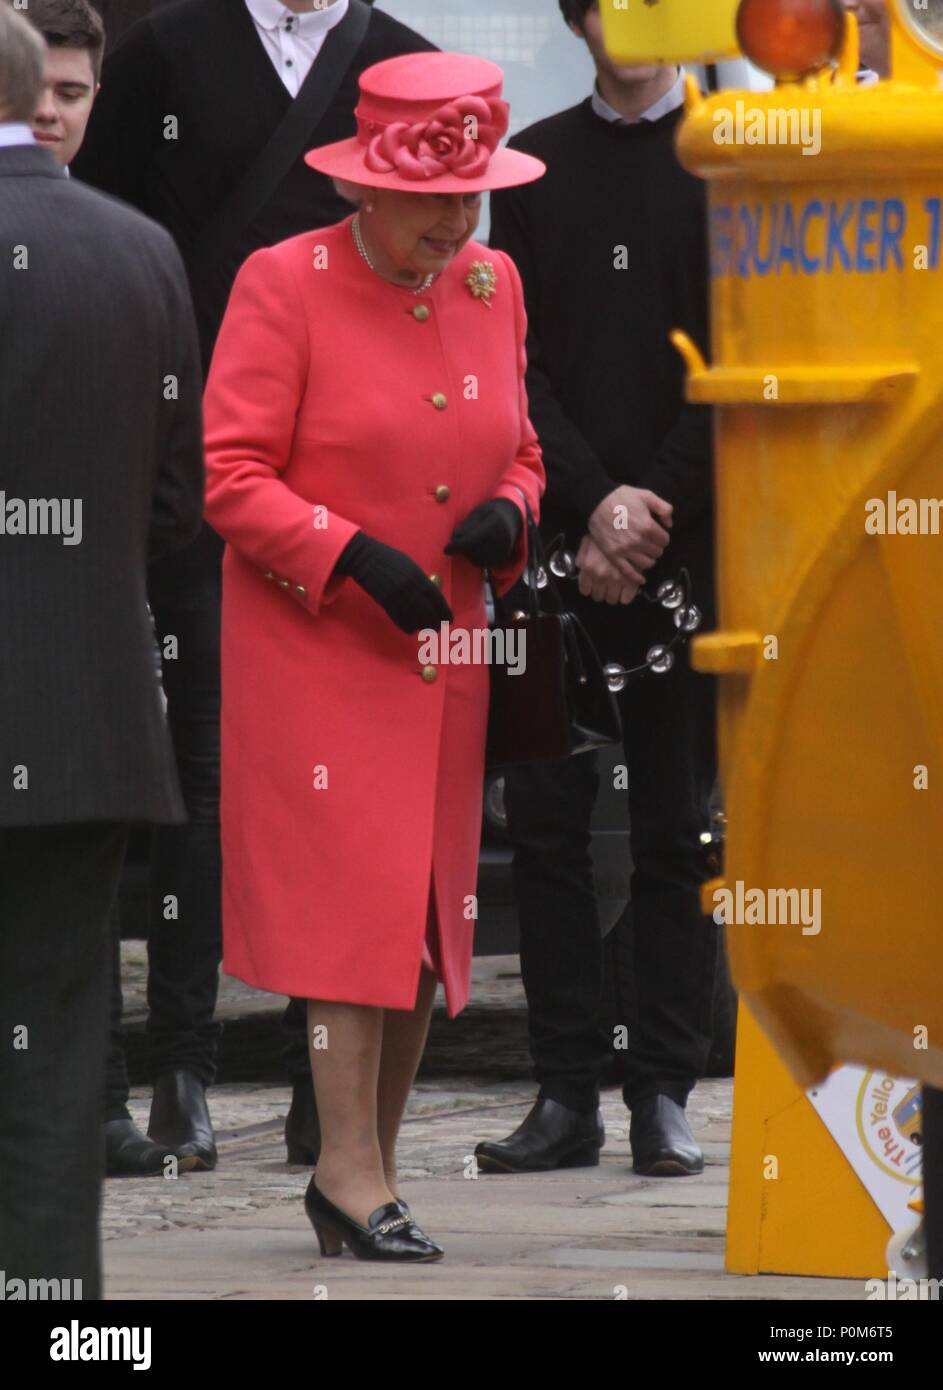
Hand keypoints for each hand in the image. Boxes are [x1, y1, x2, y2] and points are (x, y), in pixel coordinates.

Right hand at [334, 532, 453, 633]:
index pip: (437, 599)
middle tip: (437, 628)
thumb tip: (432, 596)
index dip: (445, 612)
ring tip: (425, 629)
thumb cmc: (390, 560)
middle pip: (428, 613)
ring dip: (422, 627)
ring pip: (415, 620)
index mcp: (419, 577)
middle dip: (435, 623)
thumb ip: (421, 581)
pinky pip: (400, 621)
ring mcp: (397, 597)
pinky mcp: (386, 603)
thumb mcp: (410, 566)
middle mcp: (410, 588)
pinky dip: (408, 627)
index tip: (449, 619)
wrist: (366, 558)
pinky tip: (411, 628)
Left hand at [444, 499, 521, 568]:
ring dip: (468, 553)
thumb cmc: (489, 513)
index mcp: (493, 524)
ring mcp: (503, 550)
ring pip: (476, 559)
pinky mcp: (502, 558)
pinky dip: (475, 557)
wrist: (512, 517)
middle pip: (472, 550)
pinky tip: (479, 547)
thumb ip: (465, 526)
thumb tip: (454, 540)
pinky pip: (482, 563)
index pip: (472, 539)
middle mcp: (501, 539)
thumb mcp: (477, 513)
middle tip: (463, 535)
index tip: (445, 550)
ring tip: (473, 539)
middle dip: (463, 546)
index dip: (457, 545)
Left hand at [575, 535, 640, 604]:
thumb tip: (581, 570)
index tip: (593, 587)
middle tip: (605, 587)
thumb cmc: (605, 533)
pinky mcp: (630, 580)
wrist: (624, 525)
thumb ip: (582, 559)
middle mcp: (600, 575)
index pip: (585, 590)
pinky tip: (625, 592)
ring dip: (612, 595)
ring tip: (615, 589)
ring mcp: (616, 579)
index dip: (590, 589)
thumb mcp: (586, 544)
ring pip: (612, 599)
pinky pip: (626, 598)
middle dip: (601, 592)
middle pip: (598, 596)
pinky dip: (625, 597)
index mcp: (588, 567)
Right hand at [587, 485, 672, 583]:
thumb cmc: (621, 497)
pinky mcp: (613, 556)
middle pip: (657, 552)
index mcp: (647, 526)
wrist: (597, 502)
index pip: (664, 540)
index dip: (663, 537)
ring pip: (646, 563)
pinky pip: (628, 572)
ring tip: (645, 554)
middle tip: (651, 543)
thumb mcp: (646, 495)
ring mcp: (625, 550)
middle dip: (656, 547)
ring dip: (649, 559)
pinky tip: (641, 579)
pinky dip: (637, 577)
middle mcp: (637, 541)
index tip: (658, 535)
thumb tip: (669, 524)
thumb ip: (663, 508)